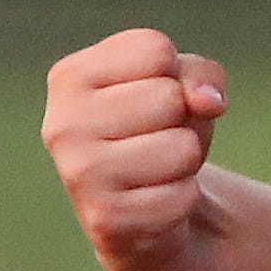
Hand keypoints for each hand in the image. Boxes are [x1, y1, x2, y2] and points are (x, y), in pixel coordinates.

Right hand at [42, 28, 229, 270]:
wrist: (145, 211)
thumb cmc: (160, 132)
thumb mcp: (182, 86)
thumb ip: (201, 74)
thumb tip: (208, 101)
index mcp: (69, 77)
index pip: (155, 51)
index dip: (174, 75)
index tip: (152, 98)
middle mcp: (62, 123)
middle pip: (169, 98)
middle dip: (182, 121)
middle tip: (156, 141)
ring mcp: (79, 174)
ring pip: (182, 148)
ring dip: (186, 162)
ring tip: (157, 170)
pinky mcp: (105, 219)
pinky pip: (183, 196)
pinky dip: (184, 199)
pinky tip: (155, 202)